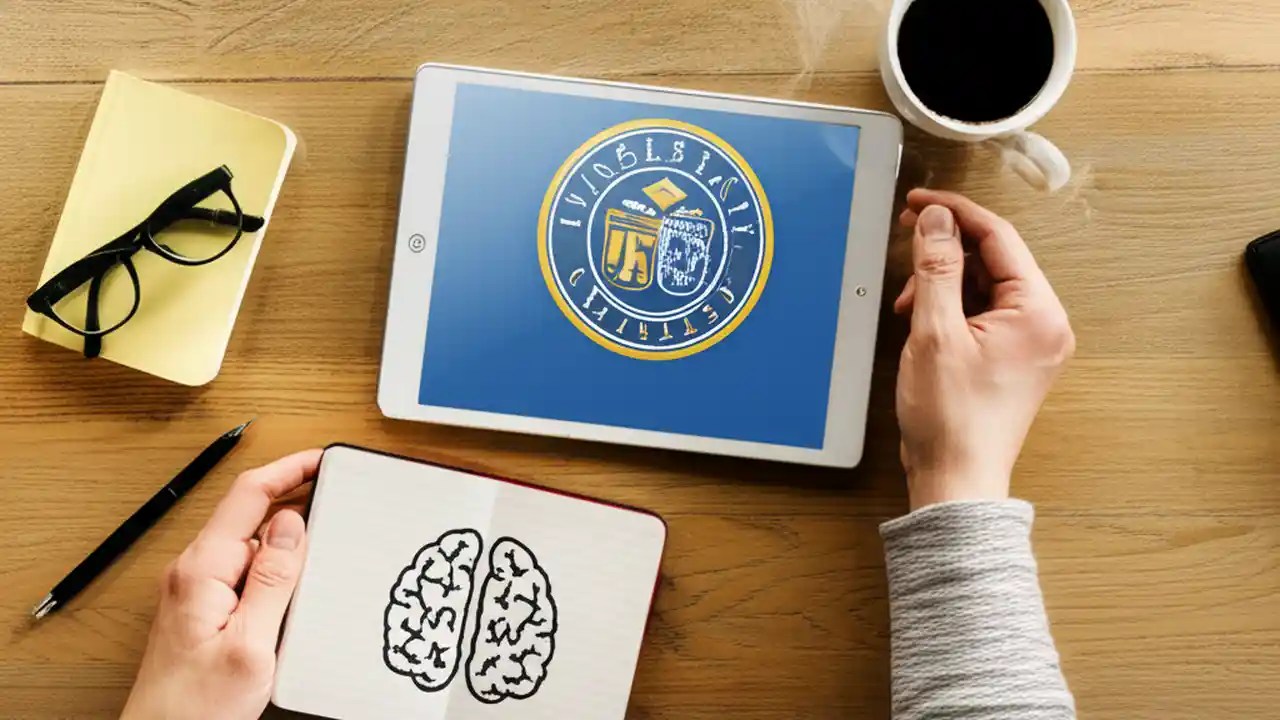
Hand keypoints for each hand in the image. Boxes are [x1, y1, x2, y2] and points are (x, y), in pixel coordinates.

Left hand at [121, 449, 320, 719]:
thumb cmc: (196, 706)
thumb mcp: (250, 642)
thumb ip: (272, 579)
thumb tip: (292, 524)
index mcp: (203, 569)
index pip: (248, 495)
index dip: (289, 469)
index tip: (322, 459)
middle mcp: (194, 572)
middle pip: (251, 515)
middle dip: (295, 502)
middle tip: (337, 501)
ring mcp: (197, 589)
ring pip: (251, 546)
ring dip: (288, 541)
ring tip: (324, 549)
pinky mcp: (203, 608)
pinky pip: (245, 571)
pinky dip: (276, 568)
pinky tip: (297, 585)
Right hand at [893, 189, 1073, 509]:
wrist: (956, 478)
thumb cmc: (951, 418)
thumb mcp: (934, 333)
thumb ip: (935, 268)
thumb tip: (935, 220)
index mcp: (1038, 311)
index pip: (998, 237)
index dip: (954, 213)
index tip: (918, 201)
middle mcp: (1045, 323)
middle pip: (993, 260)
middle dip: (944, 252)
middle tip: (907, 241)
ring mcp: (1031, 343)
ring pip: (985, 285)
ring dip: (942, 282)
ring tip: (908, 304)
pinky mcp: (1013, 358)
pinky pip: (983, 312)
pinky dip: (950, 307)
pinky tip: (921, 320)